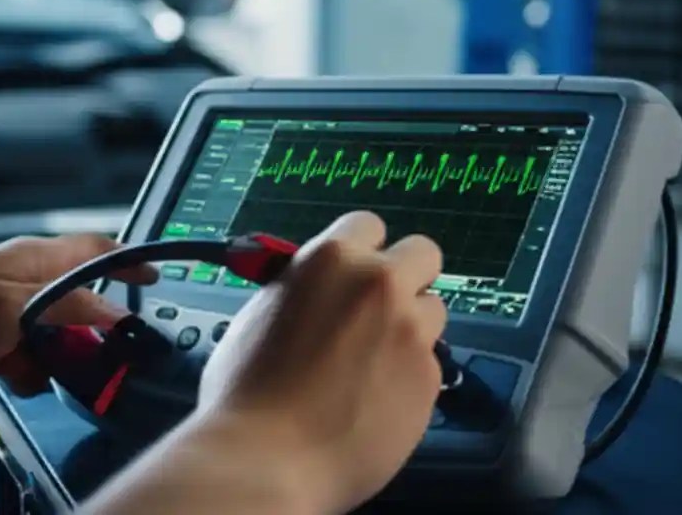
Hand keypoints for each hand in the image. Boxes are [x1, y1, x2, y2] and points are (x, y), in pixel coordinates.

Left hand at [0, 234, 155, 399]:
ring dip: (53, 361)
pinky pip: (34, 365)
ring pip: (60, 342)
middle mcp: (26, 284)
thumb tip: (117, 309)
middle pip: (83, 306)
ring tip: (30, 364)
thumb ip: (71, 306)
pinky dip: (28, 376)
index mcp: (34, 259)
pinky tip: (8, 376)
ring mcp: (12, 317)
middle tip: (95, 353)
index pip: (96, 251)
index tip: (155, 278)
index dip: (128, 263)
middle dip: (87, 333)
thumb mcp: (16, 306)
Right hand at [198, 212, 447, 512]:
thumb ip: (300, 289)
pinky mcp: (429, 377)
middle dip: (407, 275)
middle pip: (423, 253)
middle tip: (382, 306)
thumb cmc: (247, 393)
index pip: (369, 224)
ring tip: (374, 361)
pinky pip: (430, 362)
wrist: (268, 457)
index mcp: (331, 258)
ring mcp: (410, 330)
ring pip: (433, 309)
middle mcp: (378, 284)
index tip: (356, 270)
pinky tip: (375, 397)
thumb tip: (312, 288)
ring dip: (411, 326)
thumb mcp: (260, 312)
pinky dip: (409, 375)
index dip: (363, 250)